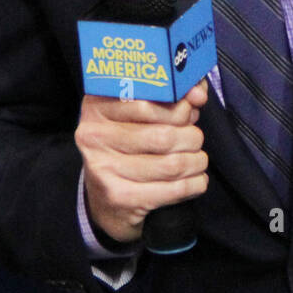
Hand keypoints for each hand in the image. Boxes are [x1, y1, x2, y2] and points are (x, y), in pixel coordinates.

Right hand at [75, 79, 208, 243]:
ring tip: (197, 159)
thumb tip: (197, 92)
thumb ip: (169, 96)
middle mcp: (95, 135)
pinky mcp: (120, 197)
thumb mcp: (138, 114)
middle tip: (194, 139)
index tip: (191, 108)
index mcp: (97, 106)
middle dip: (191, 137)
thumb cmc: (126, 147)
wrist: (104, 199)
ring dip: (196, 162)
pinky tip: (194, 179)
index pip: (147, 101)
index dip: (179, 105)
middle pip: (164, 135)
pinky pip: (174, 189)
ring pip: (173, 164)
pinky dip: (194, 183)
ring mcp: (104, 169)